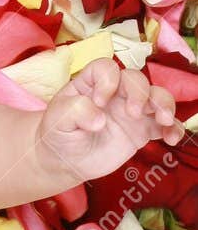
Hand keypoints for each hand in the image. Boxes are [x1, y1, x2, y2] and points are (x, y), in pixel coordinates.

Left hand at [39, 57, 182, 182]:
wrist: (65, 160)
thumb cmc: (59, 133)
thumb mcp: (57, 119)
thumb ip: (75, 111)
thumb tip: (100, 119)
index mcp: (92, 83)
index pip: (106, 69)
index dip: (107, 81)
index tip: (99, 102)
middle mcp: (115, 92)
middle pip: (136, 80)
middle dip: (139, 93)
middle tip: (132, 113)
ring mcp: (131, 110)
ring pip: (156, 97)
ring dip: (164, 105)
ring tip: (163, 120)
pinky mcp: (143, 129)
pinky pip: (164, 125)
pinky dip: (172, 128)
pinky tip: (172, 138)